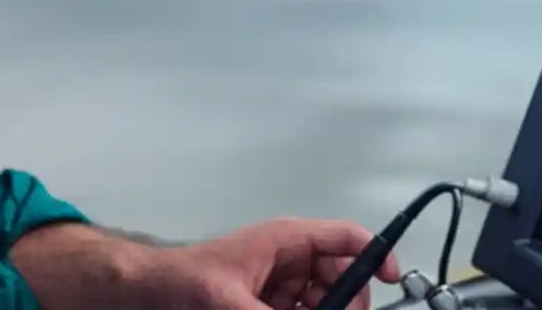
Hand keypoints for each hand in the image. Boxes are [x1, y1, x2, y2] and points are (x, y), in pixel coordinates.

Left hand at [133, 217, 401, 309]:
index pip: (347, 239)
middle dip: (348, 301)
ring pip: (327, 302)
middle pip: (344, 279)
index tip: (392, 279)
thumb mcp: (232, 302)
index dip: (376, 256)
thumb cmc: (182, 281)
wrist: (149, 295)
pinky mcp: (271, 305)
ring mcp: (283, 284)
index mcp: (288, 240)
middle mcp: (291, 259)